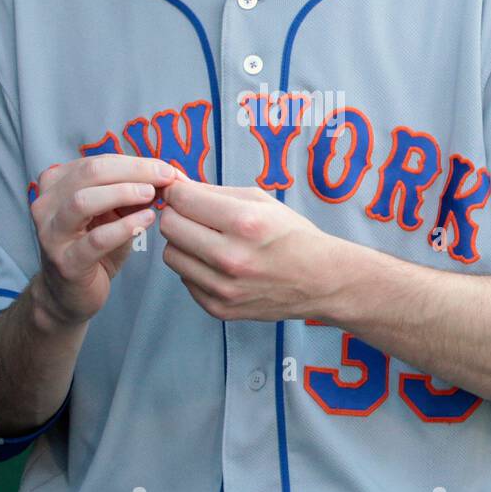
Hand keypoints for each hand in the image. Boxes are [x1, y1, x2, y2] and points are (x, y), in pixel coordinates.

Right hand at [29, 154, 181, 325]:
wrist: (69, 294)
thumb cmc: (93, 246)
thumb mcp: (113, 213)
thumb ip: (132, 191)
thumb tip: (167, 174)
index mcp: (56, 183)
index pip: (100, 161)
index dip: (138, 162)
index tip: (169, 170)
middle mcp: (46, 203)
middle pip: (91, 172)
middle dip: (134, 171)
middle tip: (167, 177)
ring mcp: (52, 233)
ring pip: (83, 201)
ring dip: (123, 193)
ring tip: (152, 195)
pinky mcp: (65, 262)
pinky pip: (96, 240)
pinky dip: (124, 227)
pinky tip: (147, 220)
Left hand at [158, 180, 335, 320]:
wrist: (321, 280)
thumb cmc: (292, 235)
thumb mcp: (260, 200)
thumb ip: (213, 191)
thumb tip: (174, 183)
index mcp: (244, 223)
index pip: (181, 200)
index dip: (177, 192)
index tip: (182, 193)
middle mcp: (232, 257)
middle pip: (170, 227)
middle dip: (177, 214)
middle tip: (193, 214)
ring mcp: (224, 288)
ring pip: (171, 255)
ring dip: (183, 243)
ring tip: (207, 240)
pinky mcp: (220, 308)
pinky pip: (185, 279)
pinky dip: (194, 267)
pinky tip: (216, 263)